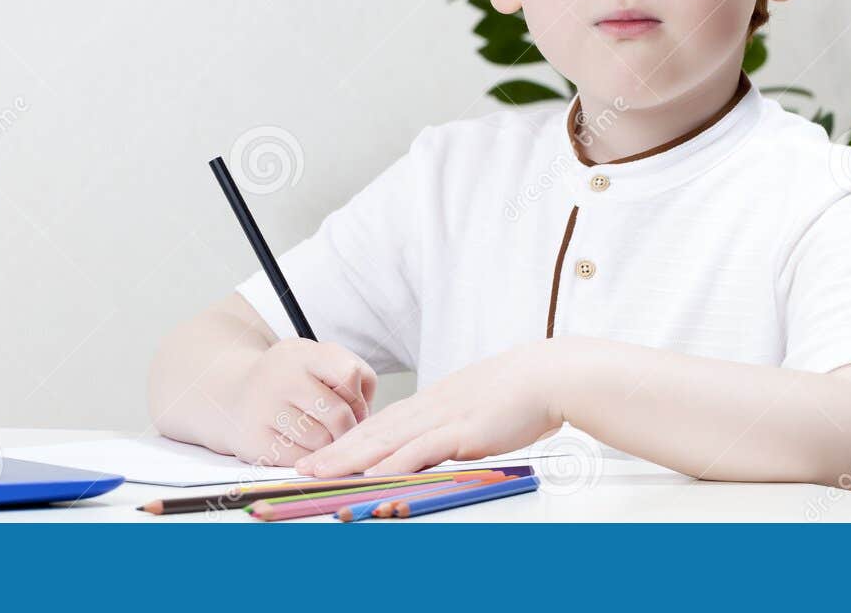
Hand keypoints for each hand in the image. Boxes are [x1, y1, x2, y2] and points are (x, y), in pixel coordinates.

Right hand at [222, 339, 377, 465]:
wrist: (230, 394)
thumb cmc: (287, 381)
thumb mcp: (315, 361)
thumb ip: (349, 377)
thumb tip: (367, 419)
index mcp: (302, 353)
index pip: (350, 373)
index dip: (358, 396)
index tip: (352, 405)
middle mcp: (281, 377)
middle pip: (339, 414)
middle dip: (347, 429)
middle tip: (340, 431)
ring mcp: (265, 409)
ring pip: (322, 441)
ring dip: (327, 446)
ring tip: (317, 436)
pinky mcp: (255, 440)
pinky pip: (300, 460)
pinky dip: (307, 458)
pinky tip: (297, 446)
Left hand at [292, 339, 562, 476]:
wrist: (547, 376)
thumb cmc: (519, 393)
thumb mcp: (476, 408)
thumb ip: (453, 425)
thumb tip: (440, 441)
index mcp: (432, 402)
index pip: (381, 424)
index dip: (348, 440)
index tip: (323, 453)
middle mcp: (429, 408)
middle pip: (372, 432)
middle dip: (335, 452)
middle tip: (303, 467)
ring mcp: (443, 418)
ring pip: (386, 441)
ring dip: (350, 459)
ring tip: (321, 472)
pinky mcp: (461, 431)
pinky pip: (420, 449)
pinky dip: (393, 463)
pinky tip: (372, 473)